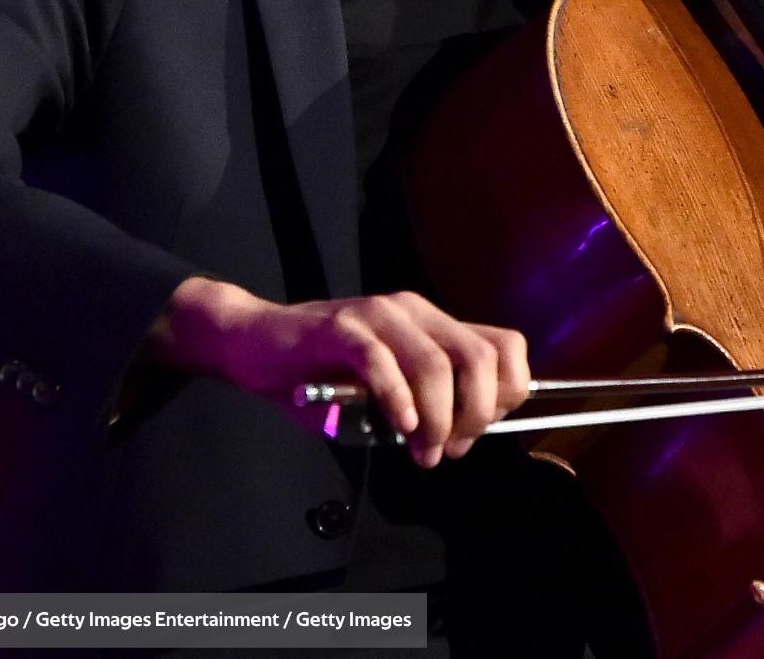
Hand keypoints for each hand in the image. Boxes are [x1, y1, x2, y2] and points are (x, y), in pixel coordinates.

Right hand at [143, 278, 530, 467]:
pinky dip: (397, 398)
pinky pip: (380, 361)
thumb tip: (459, 437)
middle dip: (475, 414)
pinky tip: (399, 425)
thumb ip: (422, 402)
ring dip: (437, 418)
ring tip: (422, 451)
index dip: (505, 394)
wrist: (257, 344)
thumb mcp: (386, 390)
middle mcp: (414, 312)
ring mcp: (378, 316)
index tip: (475, 432)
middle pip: (479, 357)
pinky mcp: (340, 329)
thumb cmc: (320, 374)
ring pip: (436, 363)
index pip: (505, 346)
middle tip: (448, 449)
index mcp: (433, 323)